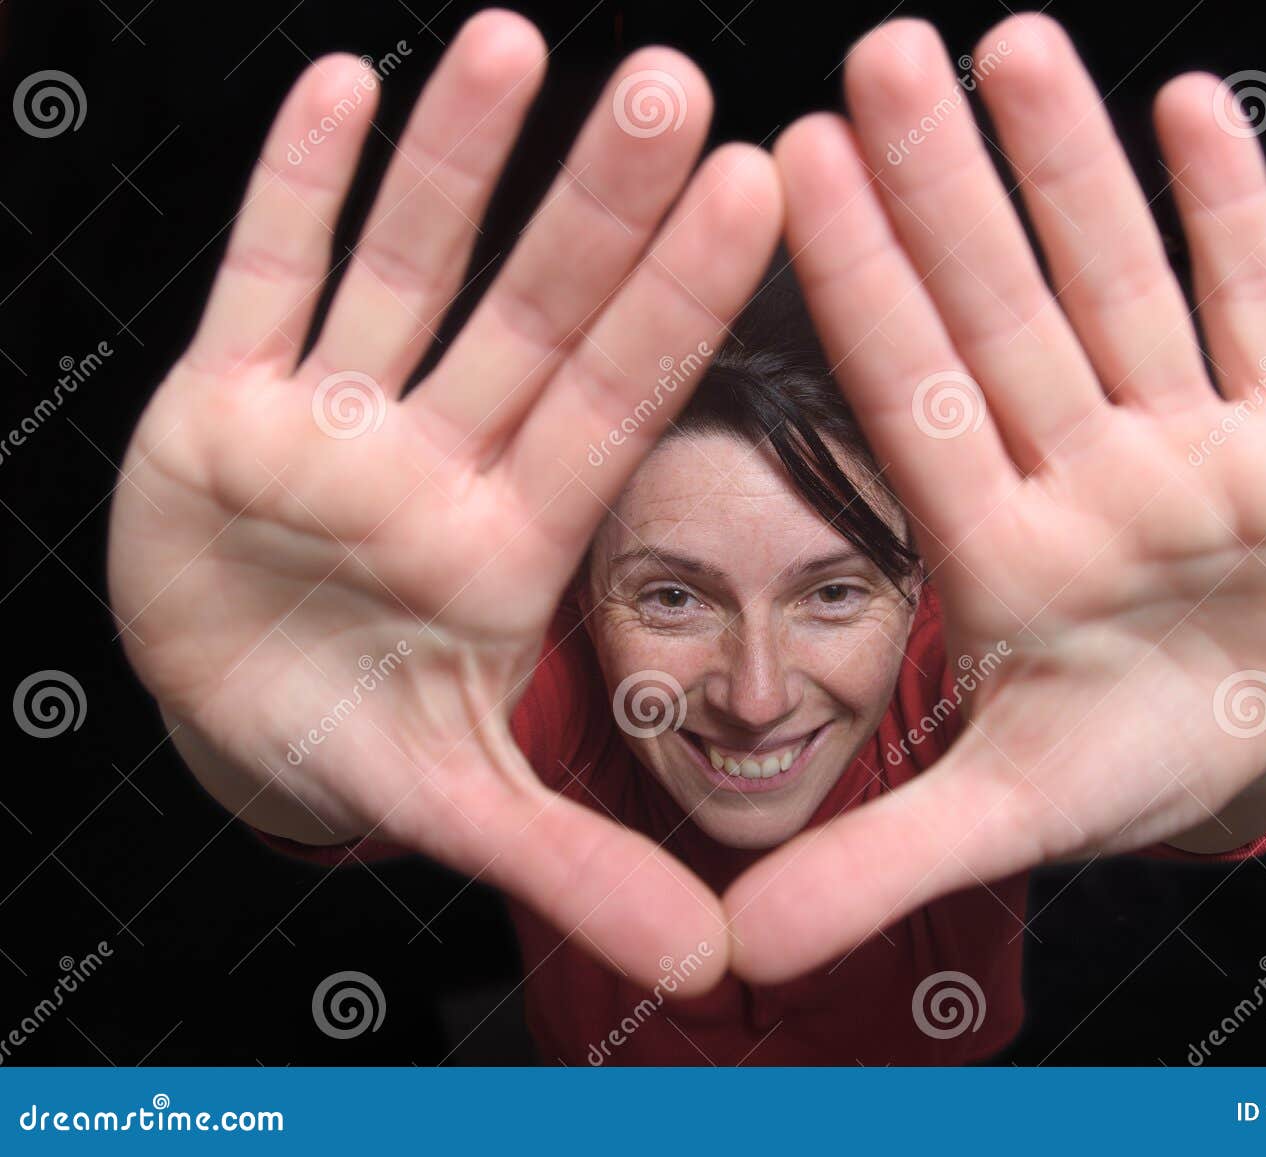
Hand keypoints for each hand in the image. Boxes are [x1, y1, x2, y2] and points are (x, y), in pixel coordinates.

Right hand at [108, 12, 780, 992]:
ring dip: (454, 161)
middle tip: (673, 83)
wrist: (231, 717)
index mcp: (514, 537)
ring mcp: (332, 421)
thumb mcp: (461, 803)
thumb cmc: (354, 739)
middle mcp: (439, 457)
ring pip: (406, 268)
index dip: (680, 302)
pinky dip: (294, 188)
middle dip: (594, 205)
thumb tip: (718, 967)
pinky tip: (340, 86)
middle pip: (530, 313)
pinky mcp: (221, 406)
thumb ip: (582, 867)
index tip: (760, 191)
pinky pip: (265, 278)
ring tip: (514, 43)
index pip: (617, 401)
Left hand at [725, 15, 1265, 981]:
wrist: (1252, 737)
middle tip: (878, 56)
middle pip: (1006, 315)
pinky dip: (1233, 214)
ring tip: (1012, 44)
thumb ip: (881, 860)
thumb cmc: (1118, 766)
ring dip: (1074, 168)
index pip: (914, 402)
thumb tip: (739, 952)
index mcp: (1005, 556)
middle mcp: (1085, 478)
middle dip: (948, 190)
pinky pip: (1259, 307)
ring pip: (1124, 284)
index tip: (785, 166)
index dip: (857, 288)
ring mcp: (1192, 448)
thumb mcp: (1011, 816)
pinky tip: (1189, 102)